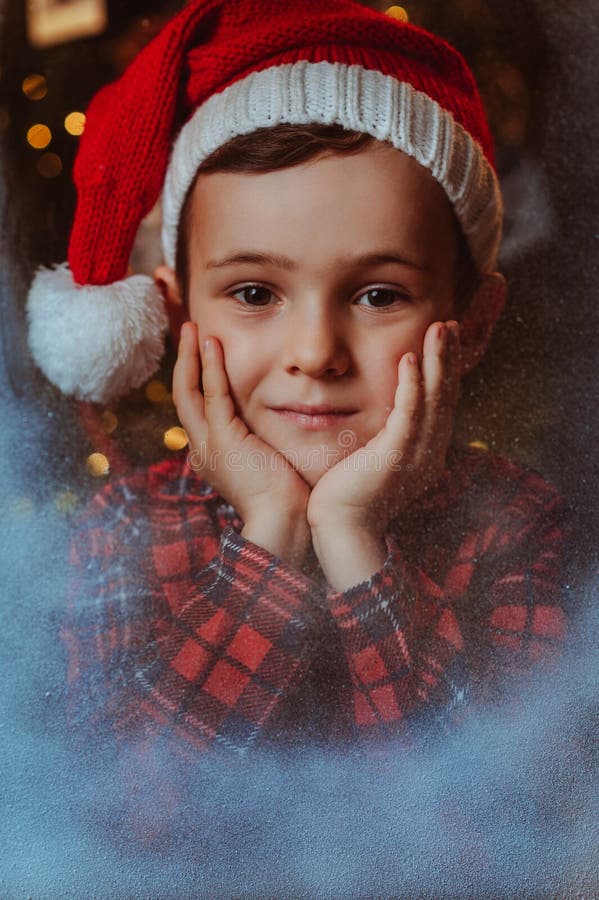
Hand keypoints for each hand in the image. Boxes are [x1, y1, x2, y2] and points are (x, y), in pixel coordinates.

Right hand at [172, 323, 310, 563]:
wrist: (285, 522)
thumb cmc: (288, 498)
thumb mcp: (271, 462)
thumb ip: (267, 440)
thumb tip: (286, 421)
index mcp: (213, 455)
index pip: (198, 409)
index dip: (197, 379)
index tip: (204, 354)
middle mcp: (202, 449)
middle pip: (183, 397)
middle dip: (185, 362)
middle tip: (189, 331)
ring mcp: (208, 445)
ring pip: (188, 392)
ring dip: (190, 357)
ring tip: (193, 328)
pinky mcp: (222, 440)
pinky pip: (211, 395)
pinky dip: (209, 367)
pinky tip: (212, 344)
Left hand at [308, 321, 461, 588]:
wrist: (340, 528)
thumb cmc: (348, 493)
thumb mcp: (374, 457)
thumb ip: (385, 435)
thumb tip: (383, 414)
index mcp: (426, 451)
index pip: (440, 402)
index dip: (444, 369)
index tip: (443, 338)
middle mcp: (429, 451)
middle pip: (445, 395)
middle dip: (448, 357)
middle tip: (448, 324)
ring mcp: (416, 455)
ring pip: (433, 399)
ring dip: (437, 361)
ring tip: (438, 329)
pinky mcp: (396, 457)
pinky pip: (408, 414)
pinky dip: (411, 385)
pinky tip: (409, 359)